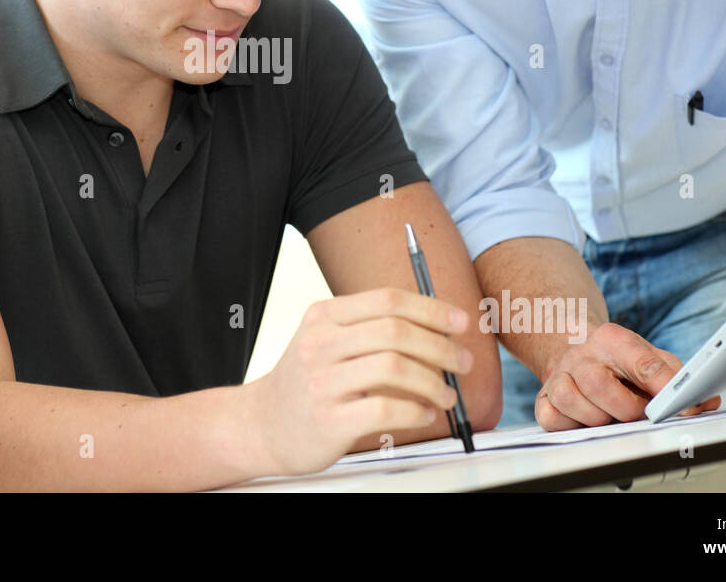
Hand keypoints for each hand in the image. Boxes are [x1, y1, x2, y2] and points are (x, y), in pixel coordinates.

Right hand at [245, 287, 472, 474]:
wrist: (262, 425)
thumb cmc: (308, 382)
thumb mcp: (325, 340)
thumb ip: (369, 328)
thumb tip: (437, 327)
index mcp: (324, 316)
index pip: (388, 300)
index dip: (431, 308)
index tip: (460, 322)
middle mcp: (320, 343)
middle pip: (395, 331)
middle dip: (441, 346)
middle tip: (463, 362)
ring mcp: (322, 382)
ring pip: (394, 368)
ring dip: (433, 381)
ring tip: (448, 395)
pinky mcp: (329, 420)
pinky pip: (385, 409)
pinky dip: (416, 411)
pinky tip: (424, 414)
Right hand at [535, 322, 719, 429]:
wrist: (571, 345)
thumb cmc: (616, 358)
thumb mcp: (648, 356)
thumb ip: (677, 377)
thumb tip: (706, 401)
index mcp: (612, 339)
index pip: (643, 363)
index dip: (667, 387)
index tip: (686, 405)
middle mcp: (582, 354)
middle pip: (600, 385)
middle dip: (626, 408)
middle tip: (637, 412)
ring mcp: (559, 375)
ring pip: (574, 402)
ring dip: (599, 417)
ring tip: (610, 413)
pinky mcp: (543, 399)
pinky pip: (554, 419)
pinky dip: (573, 425)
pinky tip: (585, 417)